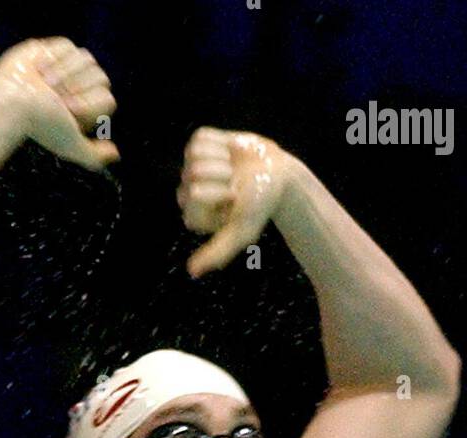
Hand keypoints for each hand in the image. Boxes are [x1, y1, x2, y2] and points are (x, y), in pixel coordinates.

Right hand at [0, 37, 118, 172]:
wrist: (12, 102)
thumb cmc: (40, 125)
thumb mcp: (70, 146)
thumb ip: (94, 156)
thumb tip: (115, 154)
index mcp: (86, 111)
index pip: (108, 99)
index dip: (90, 105)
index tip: (68, 112)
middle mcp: (78, 90)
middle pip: (100, 76)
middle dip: (77, 88)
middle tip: (55, 98)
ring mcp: (66, 68)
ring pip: (85, 58)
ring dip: (64, 73)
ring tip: (45, 84)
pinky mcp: (51, 50)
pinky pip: (68, 46)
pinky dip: (53, 57)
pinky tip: (39, 69)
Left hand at [177, 128, 291, 276]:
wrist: (278, 176)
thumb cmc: (261, 206)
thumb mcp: (242, 231)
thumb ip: (218, 252)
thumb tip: (192, 272)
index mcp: (194, 216)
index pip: (194, 194)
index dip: (219, 193)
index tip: (235, 199)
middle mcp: (188, 193)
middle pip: (194, 173)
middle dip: (222, 176)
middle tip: (236, 185)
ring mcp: (192, 168)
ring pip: (196, 153)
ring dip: (222, 160)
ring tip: (234, 170)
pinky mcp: (200, 145)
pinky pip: (201, 137)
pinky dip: (221, 142)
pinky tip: (230, 154)